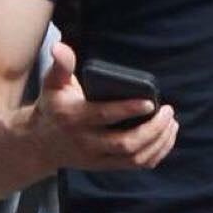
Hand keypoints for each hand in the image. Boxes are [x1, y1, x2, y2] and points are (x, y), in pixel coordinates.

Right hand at [31, 41, 178, 171]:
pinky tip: (166, 138)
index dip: (128, 110)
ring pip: (134, 157)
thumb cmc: (54, 106)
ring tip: (171, 122)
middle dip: (152, 129)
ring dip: (158, 142)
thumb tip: (60, 47)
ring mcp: (97, 158)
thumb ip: (61, 65)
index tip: (150, 102)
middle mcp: (86, 142)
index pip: (104, 116)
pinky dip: (156, 154)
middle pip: (125, 143)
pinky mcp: (106, 166)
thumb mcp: (53, 84)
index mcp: (74, 118)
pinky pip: (136, 165)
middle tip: (168, 111)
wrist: (41, 143)